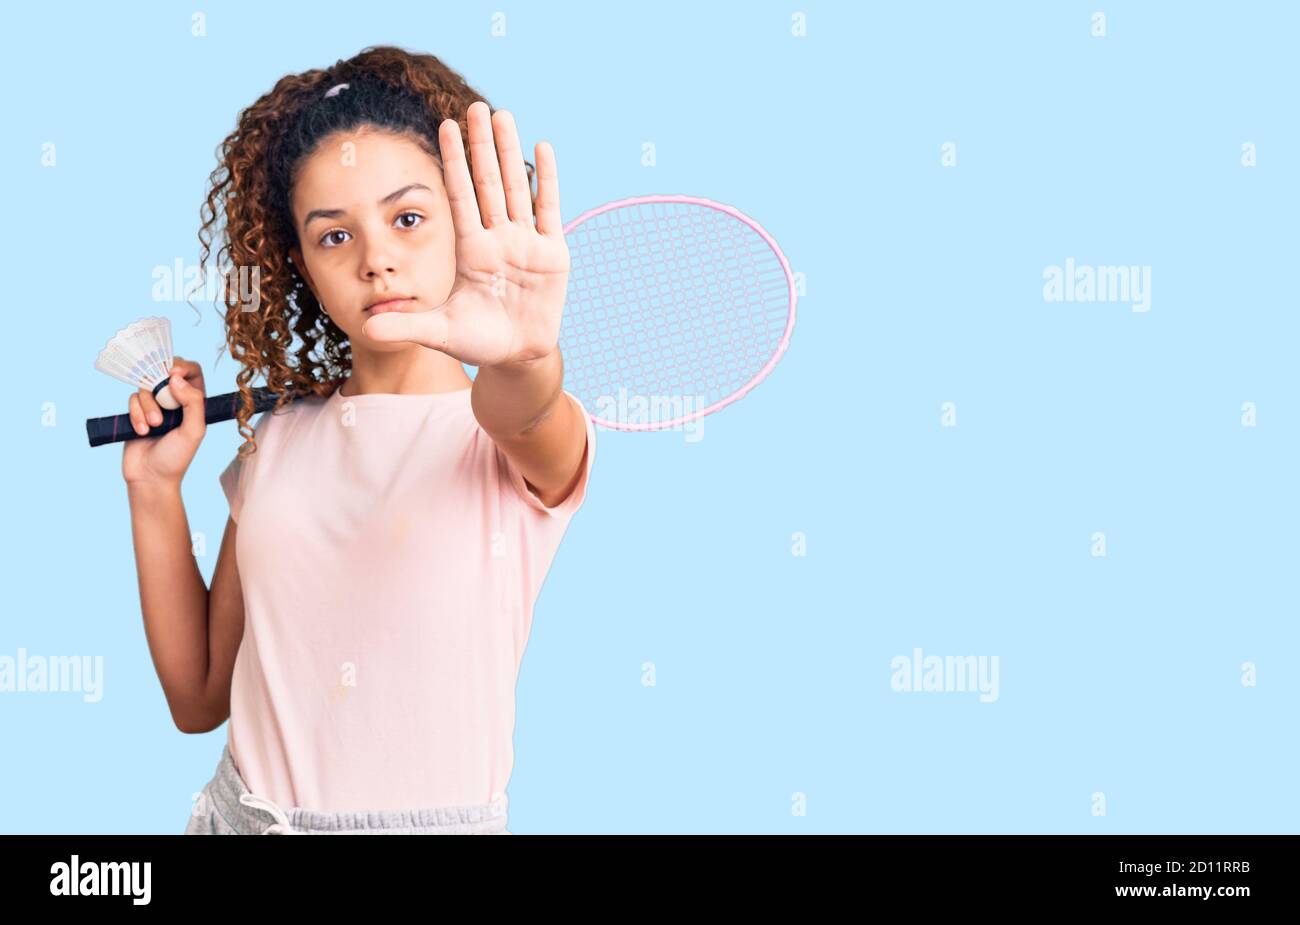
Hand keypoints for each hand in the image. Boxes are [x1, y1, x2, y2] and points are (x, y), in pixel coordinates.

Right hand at [121, 356, 207, 485]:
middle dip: (161, 385)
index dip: (183, 367)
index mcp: (195, 403)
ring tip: (154, 426)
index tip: (173, 373)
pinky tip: (141, 431)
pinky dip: (136, 414)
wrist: (150, 478)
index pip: (193, 372)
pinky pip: (133, 400)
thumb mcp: (193, 431)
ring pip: (147, 388)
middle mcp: (176, 401)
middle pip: (166, 374)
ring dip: (149, 406)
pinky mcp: (137, 413)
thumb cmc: (176, 457)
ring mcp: (155, 406)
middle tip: (161, 398)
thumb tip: (175, 378)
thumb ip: (192, 402)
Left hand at [361, 101, 569, 367]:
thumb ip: (406, 326)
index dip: (453, 162)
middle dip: (482, 145)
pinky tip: (543, 147)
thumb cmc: (477, 342)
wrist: (517, 358)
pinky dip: (548, 179)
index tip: (444, 126)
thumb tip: (368, 328)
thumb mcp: (439, 333)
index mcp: (470, 250)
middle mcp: (497, 239)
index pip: (460, 196)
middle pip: (489, 183)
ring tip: (505, 115)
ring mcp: (525, 243)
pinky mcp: (553, 254)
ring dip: (511, 152)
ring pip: (518, 187)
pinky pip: (549, 210)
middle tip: (476, 105)